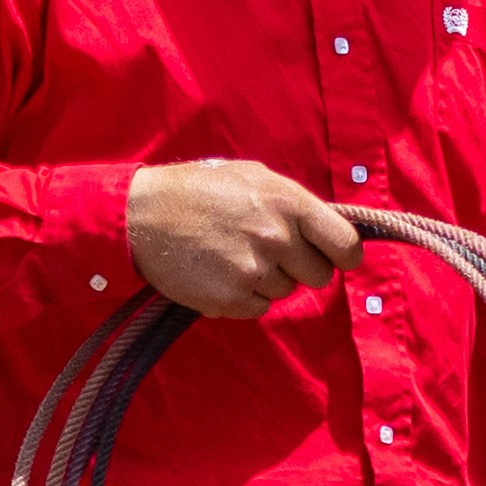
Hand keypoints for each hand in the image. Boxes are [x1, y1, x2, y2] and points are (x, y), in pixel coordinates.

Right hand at [123, 158, 362, 313]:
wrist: (141, 216)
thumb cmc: (197, 190)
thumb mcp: (251, 177)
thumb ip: (292, 202)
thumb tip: (327, 225)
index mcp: (288, 202)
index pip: (345, 243)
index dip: (344, 256)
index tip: (337, 259)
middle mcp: (277, 237)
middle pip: (318, 275)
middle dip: (299, 268)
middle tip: (269, 254)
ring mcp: (254, 270)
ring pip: (285, 291)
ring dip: (266, 281)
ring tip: (232, 256)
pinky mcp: (231, 298)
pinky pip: (258, 308)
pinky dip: (242, 297)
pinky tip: (218, 273)